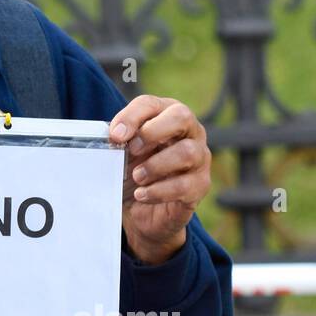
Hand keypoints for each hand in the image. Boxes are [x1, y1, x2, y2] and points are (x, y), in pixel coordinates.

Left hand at [108, 95, 210, 264]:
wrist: (140, 210)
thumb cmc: (132, 171)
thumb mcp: (120, 154)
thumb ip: (118, 140)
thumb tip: (115, 135)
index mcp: (165, 116)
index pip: (150, 104)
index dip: (131, 117)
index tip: (115, 136)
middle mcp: (189, 132)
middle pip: (181, 116)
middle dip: (152, 132)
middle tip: (132, 150)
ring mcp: (199, 158)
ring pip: (187, 152)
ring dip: (156, 165)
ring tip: (137, 176)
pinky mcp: (200, 185)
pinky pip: (185, 185)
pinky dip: (159, 191)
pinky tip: (141, 194)